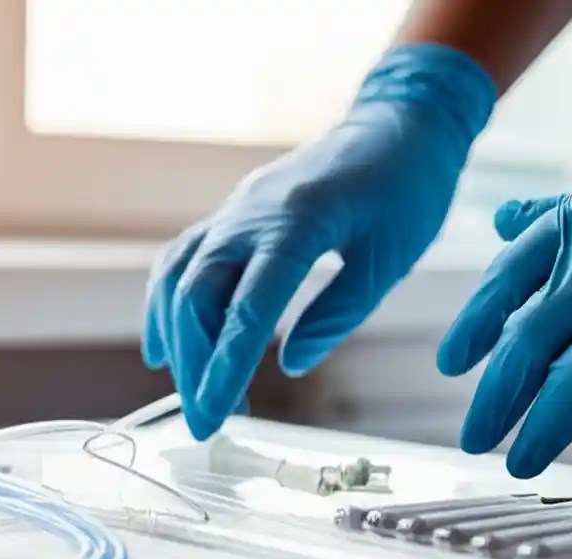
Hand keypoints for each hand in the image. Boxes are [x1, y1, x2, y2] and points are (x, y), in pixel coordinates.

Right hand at [142, 44, 495, 438]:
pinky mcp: (232, 213)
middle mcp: (250, 213)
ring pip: (179, 278)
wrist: (397, 122)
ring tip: (193, 393)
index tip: (215, 418)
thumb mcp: (390, 257)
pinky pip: (182, 259)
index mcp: (297, 222)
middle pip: (196, 295)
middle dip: (193, 365)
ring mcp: (235, 210)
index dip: (225, 367)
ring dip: (177, 341)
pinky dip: (166, 304)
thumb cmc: (407, 187)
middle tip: (205, 424)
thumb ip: (337, 312)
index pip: (247, 306)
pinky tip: (163, 344)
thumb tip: (290, 365)